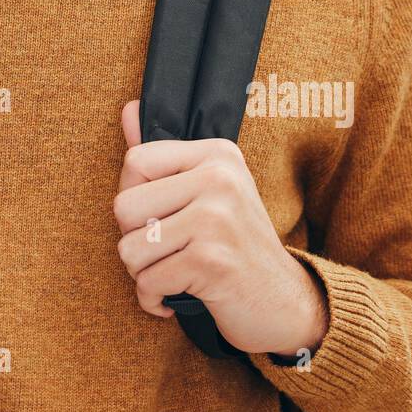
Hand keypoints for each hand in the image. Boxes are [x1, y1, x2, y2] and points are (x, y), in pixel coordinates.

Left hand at [114, 100, 328, 357]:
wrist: (286, 304)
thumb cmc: (235, 245)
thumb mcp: (207, 191)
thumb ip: (164, 156)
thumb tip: (130, 107)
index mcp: (218, 154)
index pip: (136, 161)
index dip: (132, 197)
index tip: (160, 218)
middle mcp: (220, 178)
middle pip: (124, 206)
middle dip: (134, 240)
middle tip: (169, 251)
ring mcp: (217, 219)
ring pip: (130, 248)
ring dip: (143, 273)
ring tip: (175, 273)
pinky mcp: (211, 261)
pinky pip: (148, 282)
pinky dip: (154, 299)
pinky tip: (178, 297)